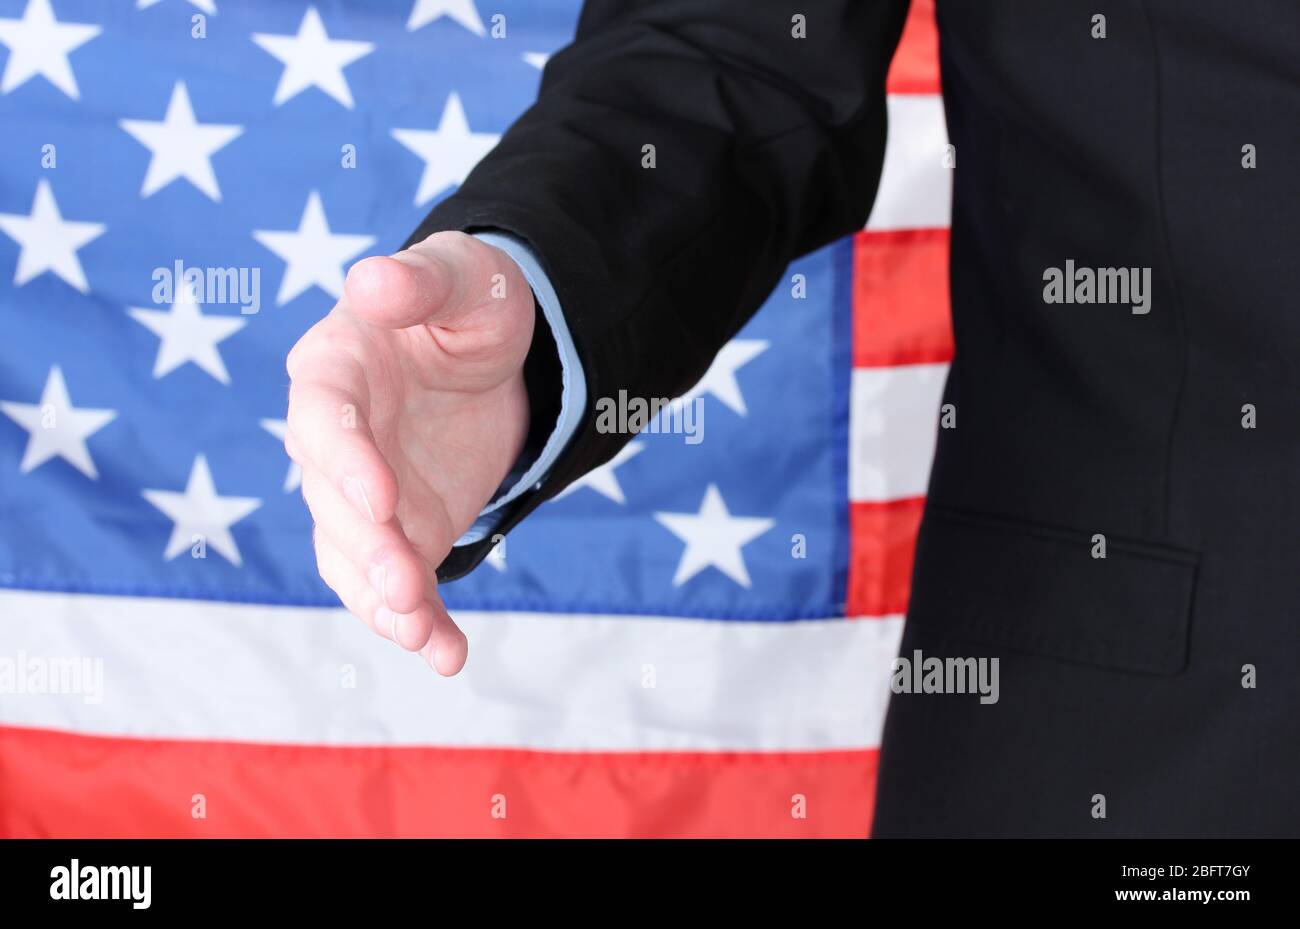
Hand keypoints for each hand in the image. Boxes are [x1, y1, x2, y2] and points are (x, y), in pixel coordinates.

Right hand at [284, 232, 533, 675]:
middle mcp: (336, 441)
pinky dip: (419, 622)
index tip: (380, 498)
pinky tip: (448, 653)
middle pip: (333, 501)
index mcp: (335, 369)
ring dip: (384, 599)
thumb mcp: (462, 277)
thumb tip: (372, 281)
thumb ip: (420, 282)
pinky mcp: (400, 532)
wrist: (494, 354)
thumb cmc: (468, 303)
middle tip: (405, 583)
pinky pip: (397, 585)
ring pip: (354, 557)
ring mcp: (363, 495)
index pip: (322, 418)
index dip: (344, 460)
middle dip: (367, 546)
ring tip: (423, 633)